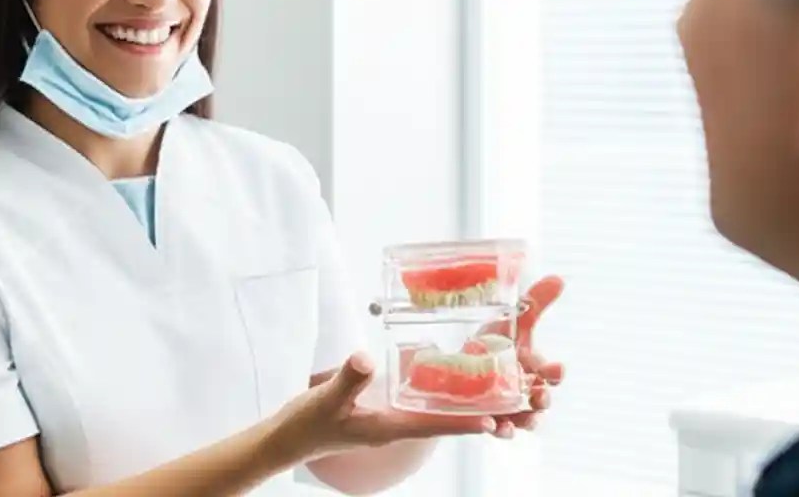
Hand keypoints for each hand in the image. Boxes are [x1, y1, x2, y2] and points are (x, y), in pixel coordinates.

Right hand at [269, 352, 496, 461]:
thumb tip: (368, 358)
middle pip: (445, 420)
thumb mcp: (326, 399)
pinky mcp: (386, 409)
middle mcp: (398, 425)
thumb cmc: (306, 424)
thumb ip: (348, 379)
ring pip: (437, 412)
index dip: (464, 422)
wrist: (288, 438)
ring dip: (465, 403)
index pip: (434, 426)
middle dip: (476, 412)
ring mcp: (393, 418)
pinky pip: (421, 403)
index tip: (495, 419)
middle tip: (510, 401)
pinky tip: (455, 378)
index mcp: (389, 428)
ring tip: (498, 389)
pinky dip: (441, 393)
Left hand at [481, 275, 565, 438]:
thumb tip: (559, 278)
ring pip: (523, 420)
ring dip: (525, 421)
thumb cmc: (492, 346)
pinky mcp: (489, 421)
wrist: (459, 369)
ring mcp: (509, 410)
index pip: (549, 373)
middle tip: (539, 397)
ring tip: (520, 420)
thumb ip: (534, 303)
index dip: (554, 372)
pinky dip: (499, 430)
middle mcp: (525, 393)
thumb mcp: (510, 323)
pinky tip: (493, 426)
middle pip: (541, 401)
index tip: (555, 369)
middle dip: (543, 400)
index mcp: (533, 368)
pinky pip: (497, 430)